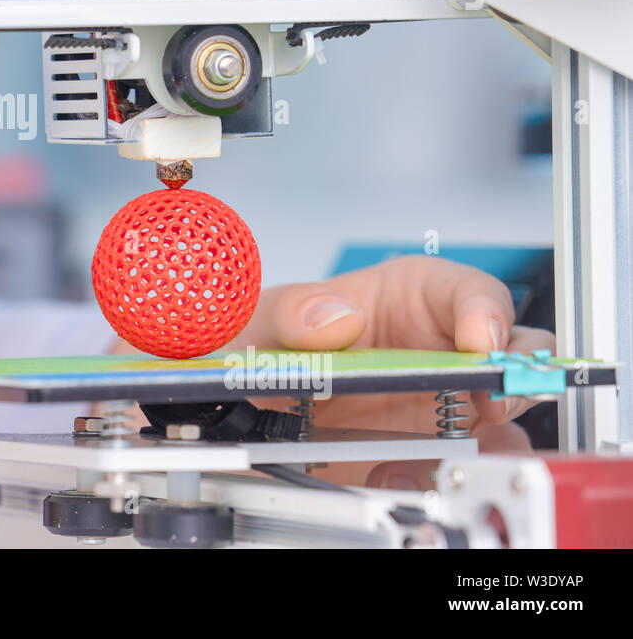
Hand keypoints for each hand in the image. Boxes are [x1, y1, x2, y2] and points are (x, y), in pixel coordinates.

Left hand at [232, 255, 553, 487]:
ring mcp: (443, 403)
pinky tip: (391, 476)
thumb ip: (291, 310)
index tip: (478, 339)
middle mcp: (440, 350)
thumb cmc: (278, 344)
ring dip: (484, 440)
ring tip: (436, 453)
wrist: (257, 405)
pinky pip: (459, 468)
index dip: (486, 312)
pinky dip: (438, 478)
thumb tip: (335, 317)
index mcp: (412, 298)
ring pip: (503, 420)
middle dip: (514, 378)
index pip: (473, 292)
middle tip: (488, 403)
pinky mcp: (431, 452)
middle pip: (513, 355)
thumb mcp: (269, 319)